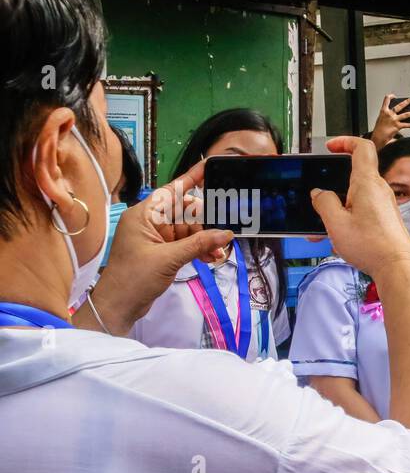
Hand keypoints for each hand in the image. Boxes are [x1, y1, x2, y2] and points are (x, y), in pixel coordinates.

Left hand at [85, 158, 232, 332]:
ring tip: (219, 252)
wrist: (118, 305)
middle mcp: (150, 222)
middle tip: (225, 232)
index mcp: (145, 215)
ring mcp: (156, 237)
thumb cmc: (134, 278)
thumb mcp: (169, 259)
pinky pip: (186, 243)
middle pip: (186, 212)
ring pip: (189, 229)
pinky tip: (211, 257)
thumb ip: (199, 244)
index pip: (172, 190)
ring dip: (205, 239)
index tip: (210, 167)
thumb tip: (226, 234)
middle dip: (206, 222)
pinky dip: (199, 249)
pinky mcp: (161, 251)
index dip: (191, 178)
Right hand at [310, 136, 409, 279]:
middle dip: (332, 186)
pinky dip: (346, 220)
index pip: (361, 147)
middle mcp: (378, 190)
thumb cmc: (373, 246)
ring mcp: (383, 205)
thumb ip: (323, 203)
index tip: (331, 147)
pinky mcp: (384, 219)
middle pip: (353, 176)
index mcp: (367, 182)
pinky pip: (361, 212)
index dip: (345, 142)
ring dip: (336, 209)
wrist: (398, 267)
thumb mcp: (336, 223)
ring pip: (354, 198)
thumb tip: (319, 194)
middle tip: (318, 198)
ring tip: (321, 228)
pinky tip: (335, 239)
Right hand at [370, 94, 409, 148]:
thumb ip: (388, 114)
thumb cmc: (378, 129)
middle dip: (408, 101)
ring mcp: (394, 120)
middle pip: (400, 105)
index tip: (394, 96)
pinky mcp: (397, 126)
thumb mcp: (380, 118)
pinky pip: (407, 125)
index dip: (391, 96)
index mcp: (383, 111)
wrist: (377, 137)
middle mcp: (389, 114)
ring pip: (406, 114)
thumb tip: (396, 113)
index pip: (386, 100)